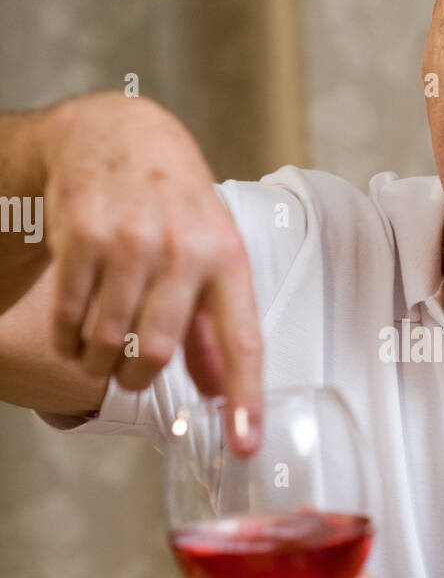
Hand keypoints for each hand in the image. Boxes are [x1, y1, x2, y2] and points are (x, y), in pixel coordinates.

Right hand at [37, 91, 261, 451]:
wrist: (118, 133)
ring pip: (106, 338)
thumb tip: (218, 393)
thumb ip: (213, 327)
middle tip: (128, 378)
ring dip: (96, 361)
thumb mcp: (211, 254)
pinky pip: (68, 314)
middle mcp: (183, 249)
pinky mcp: (82, 232)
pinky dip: (65, 337)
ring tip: (97, 353)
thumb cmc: (175, 203)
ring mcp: (131, 239)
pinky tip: (71, 329)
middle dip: (136, 380)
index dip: (245, 398)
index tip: (244, 443)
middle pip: (156, 351)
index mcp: (227, 259)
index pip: (242, 341)